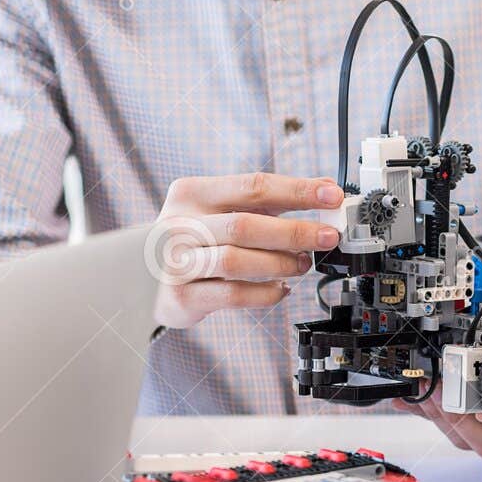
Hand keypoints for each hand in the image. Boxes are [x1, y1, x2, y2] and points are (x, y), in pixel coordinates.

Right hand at [150, 173, 343, 328]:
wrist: (149, 276)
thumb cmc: (197, 239)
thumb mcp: (224, 209)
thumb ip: (269, 201)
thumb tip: (324, 188)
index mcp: (192, 193)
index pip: (252, 186)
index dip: (297, 190)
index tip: (332, 194)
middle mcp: (179, 224)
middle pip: (246, 224)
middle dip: (295, 231)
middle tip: (328, 236)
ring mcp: (177, 261)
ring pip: (237, 261)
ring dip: (280, 263)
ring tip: (302, 264)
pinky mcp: (181, 296)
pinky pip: (233, 295)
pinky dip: (266, 293)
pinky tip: (282, 288)